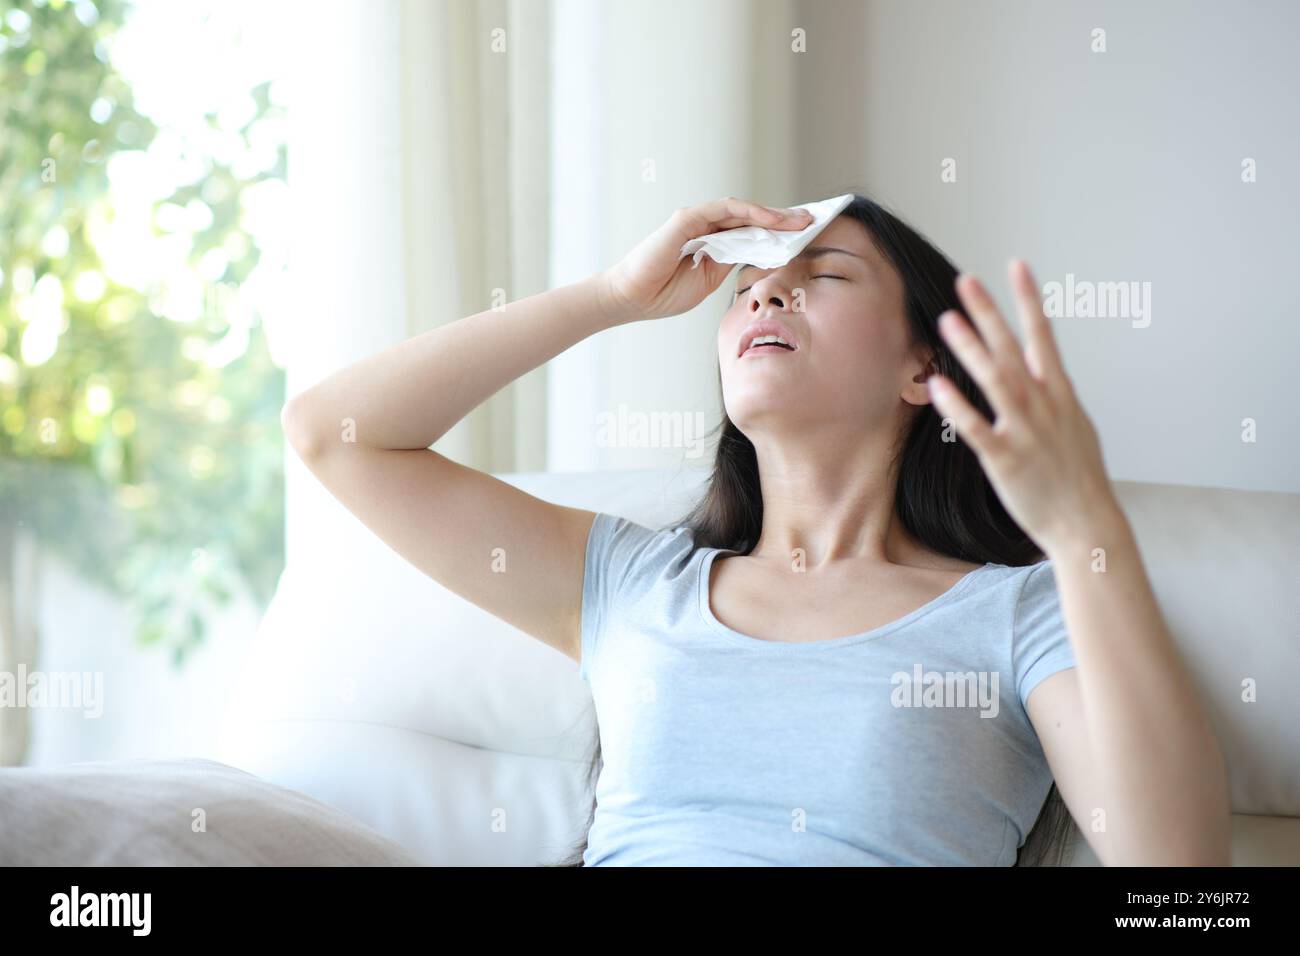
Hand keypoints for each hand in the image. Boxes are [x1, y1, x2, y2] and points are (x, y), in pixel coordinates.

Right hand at [598, 197, 812, 321]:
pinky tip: (770, 220)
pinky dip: (750, 213)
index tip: (803, 236)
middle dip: (783, 219)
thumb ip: (730, 264)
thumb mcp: (708, 281)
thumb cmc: (663, 294)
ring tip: (799, 220)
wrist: (632, 298)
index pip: (750, 232)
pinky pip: (725, 210)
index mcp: (711, 243)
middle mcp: (705, 227)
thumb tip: (761, 255)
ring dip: (773, 214)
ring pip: (743, 210)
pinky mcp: (687, 219)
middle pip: (751, 218)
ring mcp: (696, 220)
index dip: (777, 232)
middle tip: (812, 220)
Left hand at [926, 260, 1121, 554]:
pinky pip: (978, 428)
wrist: (1088, 524)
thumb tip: (1038, 357)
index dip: (1029, 300)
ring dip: (972, 348)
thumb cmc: (1078, 476)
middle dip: (991, 313)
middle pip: (1014, 350)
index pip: (1044, 336)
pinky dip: (958, 406)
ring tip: (948, 319)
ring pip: (996, 381)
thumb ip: (1053, 388)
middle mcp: (1044, 406)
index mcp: (1061, 394)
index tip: (1017, 265)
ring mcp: (1026, 431)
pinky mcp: (1007, 459)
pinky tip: (937, 385)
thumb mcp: (1075, 423)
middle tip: (967, 281)